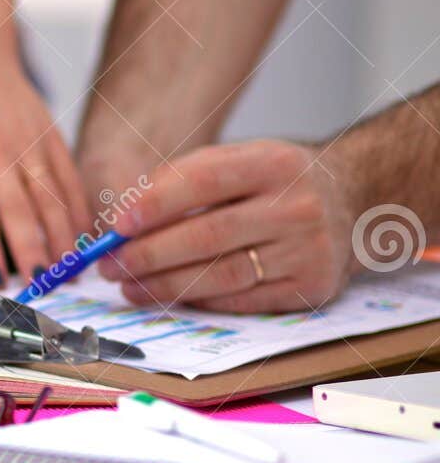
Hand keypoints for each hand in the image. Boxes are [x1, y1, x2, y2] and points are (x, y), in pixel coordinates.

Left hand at [0, 45, 89, 289]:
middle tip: (44, 286)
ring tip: (69, 273)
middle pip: (19, 211)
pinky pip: (70, 179)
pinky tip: (81, 239)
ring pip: (51, 198)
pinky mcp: (51, 135)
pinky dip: (77, 212)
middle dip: (34, 253)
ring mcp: (27, 144)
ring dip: (63, 239)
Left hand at [98, 140, 354, 311]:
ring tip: (129, 287)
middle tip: (110, 266)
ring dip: (165, 285)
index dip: (156, 204)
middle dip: (148, 255)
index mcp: (274, 162)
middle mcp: (296, 205)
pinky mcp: (311, 286)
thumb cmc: (274, 183)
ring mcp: (308, 248)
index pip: (205, 180)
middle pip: (207, 235)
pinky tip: (170, 296)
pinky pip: (241, 301)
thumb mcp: (241, 161)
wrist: (352, 201)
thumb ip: (184, 182)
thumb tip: (121, 223)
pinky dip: (199, 300)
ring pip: (221, 275)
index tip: (117, 226)